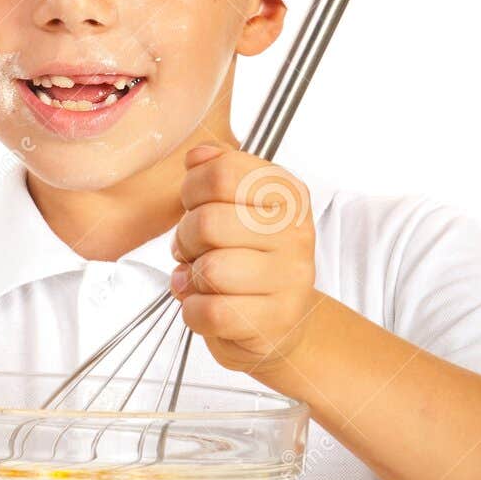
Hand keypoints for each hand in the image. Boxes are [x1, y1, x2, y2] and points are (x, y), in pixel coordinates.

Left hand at [169, 144, 318, 378]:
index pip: (221, 173)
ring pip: (210, 269)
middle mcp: (295, 233)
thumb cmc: (251, 262)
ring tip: (201, 279)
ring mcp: (290, 280)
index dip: (192, 191)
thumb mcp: (239, 208)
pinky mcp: (274, 322)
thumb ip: (219, 172)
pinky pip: (211, 311)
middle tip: (193, 250)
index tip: (196, 205)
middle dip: (185, 239)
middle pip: (207, 221)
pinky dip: (193, 311)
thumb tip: (198, 156)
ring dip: (190, 278)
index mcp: (287, 195)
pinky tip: (204, 306)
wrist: (281, 323)